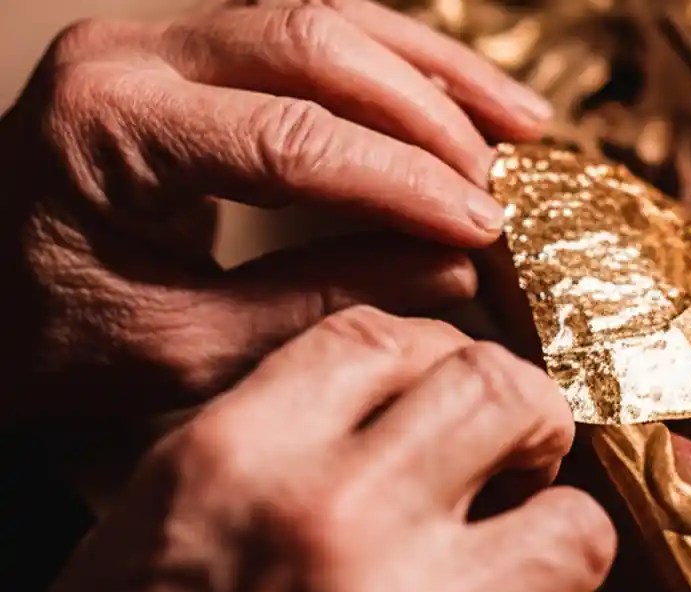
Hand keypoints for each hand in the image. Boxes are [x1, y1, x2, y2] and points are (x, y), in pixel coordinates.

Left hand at [0, 0, 550, 421]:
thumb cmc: (55, 340)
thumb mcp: (186, 345)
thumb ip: (323, 300)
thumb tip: (453, 270)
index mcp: (111, 130)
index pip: (290, 137)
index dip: (403, 181)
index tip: (485, 229)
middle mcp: (129, 56)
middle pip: (314, 42)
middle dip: (428, 113)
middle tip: (505, 183)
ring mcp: (155, 40)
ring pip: (324, 18)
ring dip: (430, 72)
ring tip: (520, 123)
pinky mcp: (187, 53)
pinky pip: (308, 36)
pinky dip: (394, 68)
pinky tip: (458, 101)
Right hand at [0, 306, 623, 591]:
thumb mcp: (176, 495)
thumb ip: (288, 417)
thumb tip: (416, 374)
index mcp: (250, 459)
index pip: (384, 338)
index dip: (437, 347)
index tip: (448, 382)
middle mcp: (339, 531)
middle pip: (502, 393)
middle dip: (531, 413)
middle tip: (522, 450)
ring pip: (580, 530)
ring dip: (560, 543)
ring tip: (525, 567)